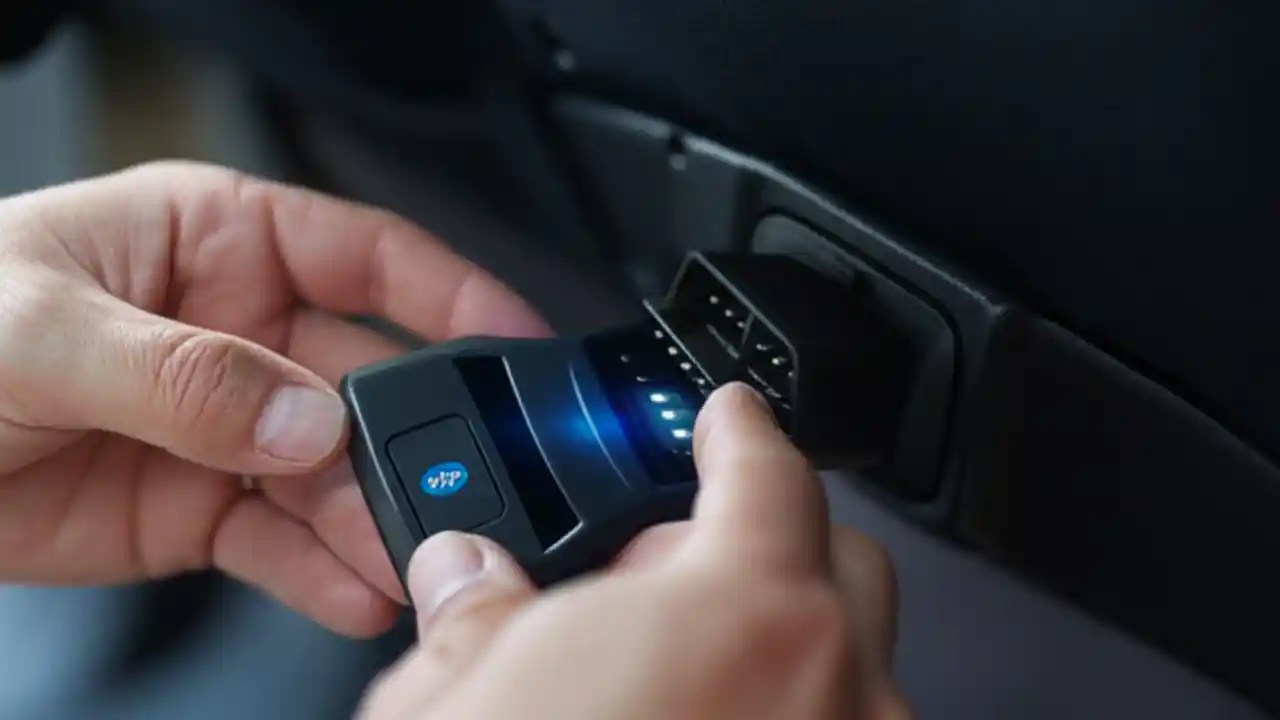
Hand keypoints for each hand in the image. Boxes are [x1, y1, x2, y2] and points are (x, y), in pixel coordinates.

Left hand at [0, 161, 548, 635]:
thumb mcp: (42, 328)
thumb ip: (184, 373)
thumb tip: (302, 417)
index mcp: (215, 243)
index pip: (365, 254)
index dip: (451, 290)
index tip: (513, 336)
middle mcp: (238, 333)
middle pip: (366, 378)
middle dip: (419, 435)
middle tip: (458, 484)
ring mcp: (226, 426)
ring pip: (335, 472)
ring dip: (377, 517)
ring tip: (406, 558)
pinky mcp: (199, 510)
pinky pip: (282, 540)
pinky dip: (323, 569)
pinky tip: (352, 587)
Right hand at [360, 384, 910, 718]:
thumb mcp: (452, 698)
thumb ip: (473, 610)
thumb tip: (464, 573)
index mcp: (739, 614)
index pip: (768, 469)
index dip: (740, 425)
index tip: (730, 411)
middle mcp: (831, 688)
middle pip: (836, 559)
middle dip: (760, 542)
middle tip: (666, 569)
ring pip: (845, 661)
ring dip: (770, 639)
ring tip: (665, 667)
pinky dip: (782, 707)